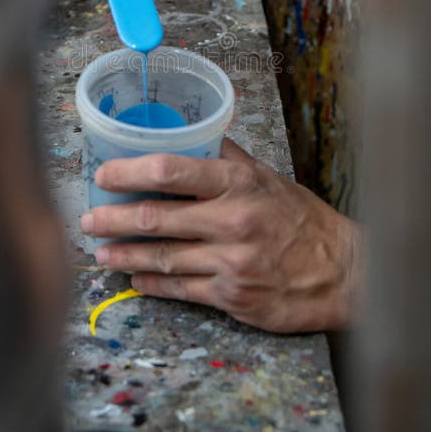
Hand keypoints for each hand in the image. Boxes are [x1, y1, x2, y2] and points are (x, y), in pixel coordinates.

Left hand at [80, 139, 361, 332]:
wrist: (342, 271)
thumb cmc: (301, 219)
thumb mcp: (268, 177)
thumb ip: (226, 158)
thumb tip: (189, 135)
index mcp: (239, 183)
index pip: (172, 171)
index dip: (129, 173)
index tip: (104, 176)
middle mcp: (233, 221)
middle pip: (157, 219)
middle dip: (113, 219)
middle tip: (88, 219)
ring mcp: (232, 262)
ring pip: (162, 258)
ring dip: (123, 254)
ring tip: (99, 250)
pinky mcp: (233, 297)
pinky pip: (180, 289)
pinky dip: (151, 283)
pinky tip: (134, 277)